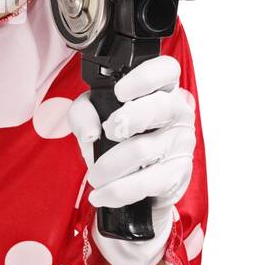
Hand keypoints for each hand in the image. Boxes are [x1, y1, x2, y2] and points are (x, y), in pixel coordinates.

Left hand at [68, 55, 195, 264]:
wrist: (139, 180)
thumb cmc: (120, 137)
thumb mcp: (95, 115)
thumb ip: (84, 114)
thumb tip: (91, 132)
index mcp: (161, 89)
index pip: (166, 70)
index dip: (145, 77)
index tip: (120, 92)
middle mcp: (177, 113)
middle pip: (161, 107)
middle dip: (130, 119)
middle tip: (109, 131)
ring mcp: (180, 143)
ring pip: (146, 149)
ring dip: (112, 165)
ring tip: (95, 175)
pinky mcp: (178, 174)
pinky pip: (147, 182)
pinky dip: (118, 191)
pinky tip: (103, 194)